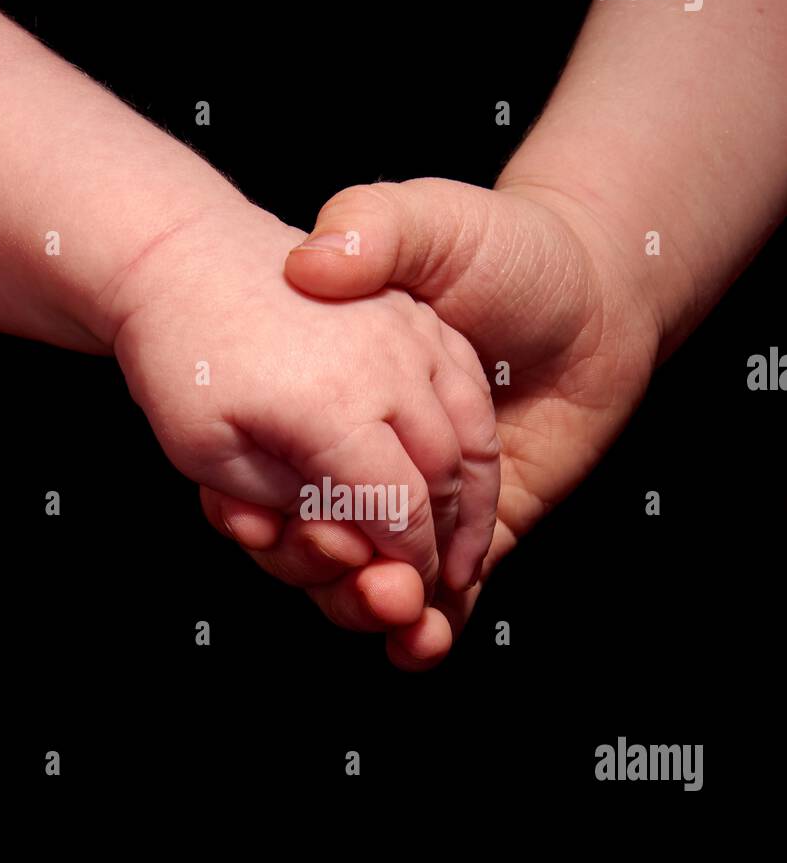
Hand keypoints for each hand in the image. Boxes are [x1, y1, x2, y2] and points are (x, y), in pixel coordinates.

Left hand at [105, 201, 500, 600]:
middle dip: (447, 533)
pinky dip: (474, 433)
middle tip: (433, 569)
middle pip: (446, 474)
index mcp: (333, 409)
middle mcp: (384, 366)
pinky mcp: (411, 310)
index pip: (400, 509)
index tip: (407, 585)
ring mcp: (405, 330)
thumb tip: (346, 536)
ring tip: (458, 530)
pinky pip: (468, 382)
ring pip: (470, 429)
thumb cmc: (181, 357)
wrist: (180, 256)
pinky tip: (462, 464)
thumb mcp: (205, 455)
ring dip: (473, 490)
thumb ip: (282, 505)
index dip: (411, 559)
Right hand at [278, 176, 662, 667]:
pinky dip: (433, 632)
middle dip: (324, 569)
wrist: (600, 289)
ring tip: (395, 608)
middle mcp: (370, 455)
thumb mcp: (432, 221)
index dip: (269, 506)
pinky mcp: (481, 533)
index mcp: (338, 401)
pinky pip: (448, 598)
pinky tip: (427, 642)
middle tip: (344, 561)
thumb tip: (310, 264)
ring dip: (371, 610)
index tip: (262, 520)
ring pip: (375, 581)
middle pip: (323, 539)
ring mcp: (424, 500)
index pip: (286, 473)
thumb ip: (373, 230)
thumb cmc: (510, 247)